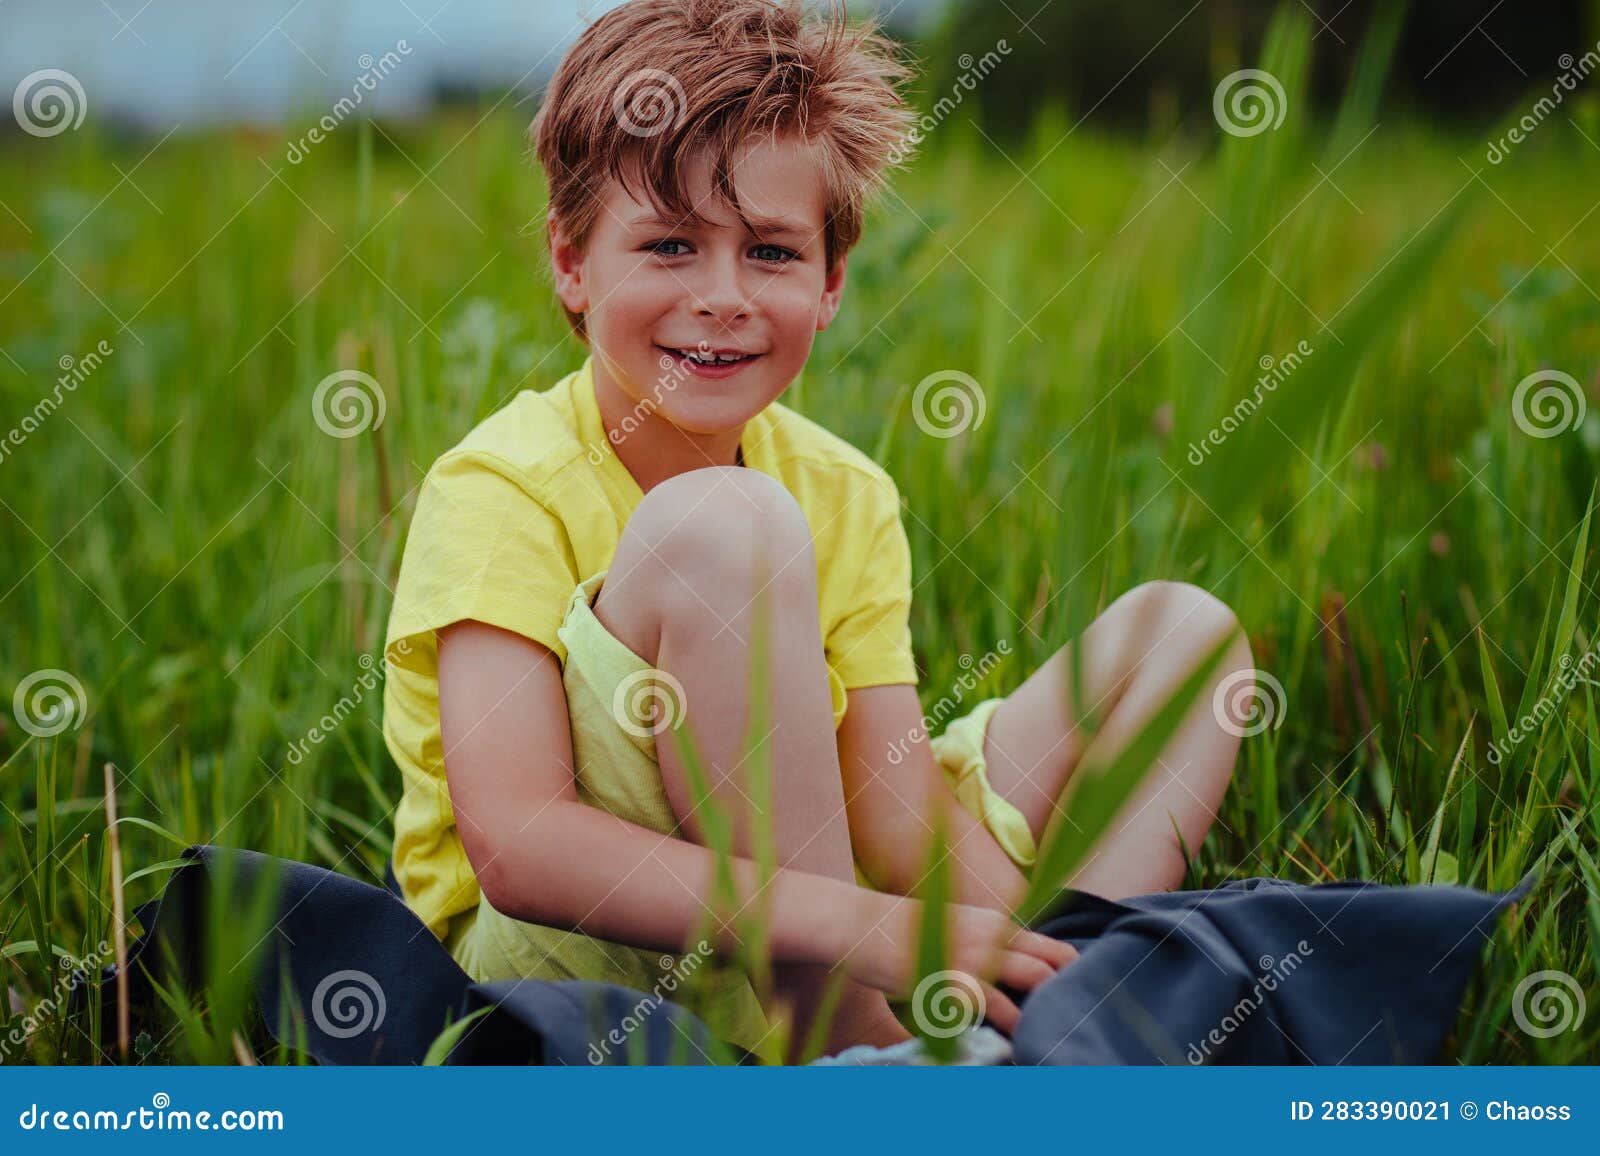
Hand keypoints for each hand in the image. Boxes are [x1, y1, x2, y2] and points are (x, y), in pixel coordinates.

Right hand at [840, 892, 1077, 1034]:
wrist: (856, 921)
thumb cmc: (901, 929)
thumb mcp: (954, 927)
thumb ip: (986, 946)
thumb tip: (1011, 975)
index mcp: (995, 924)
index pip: (1054, 950)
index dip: (1069, 980)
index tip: (1070, 1007)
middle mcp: (992, 936)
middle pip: (1052, 966)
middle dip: (1067, 999)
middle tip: (1064, 1030)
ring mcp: (973, 957)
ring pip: (1034, 983)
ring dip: (1042, 1016)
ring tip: (1044, 1043)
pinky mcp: (950, 978)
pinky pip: (992, 1008)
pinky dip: (1005, 1031)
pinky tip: (1005, 1049)